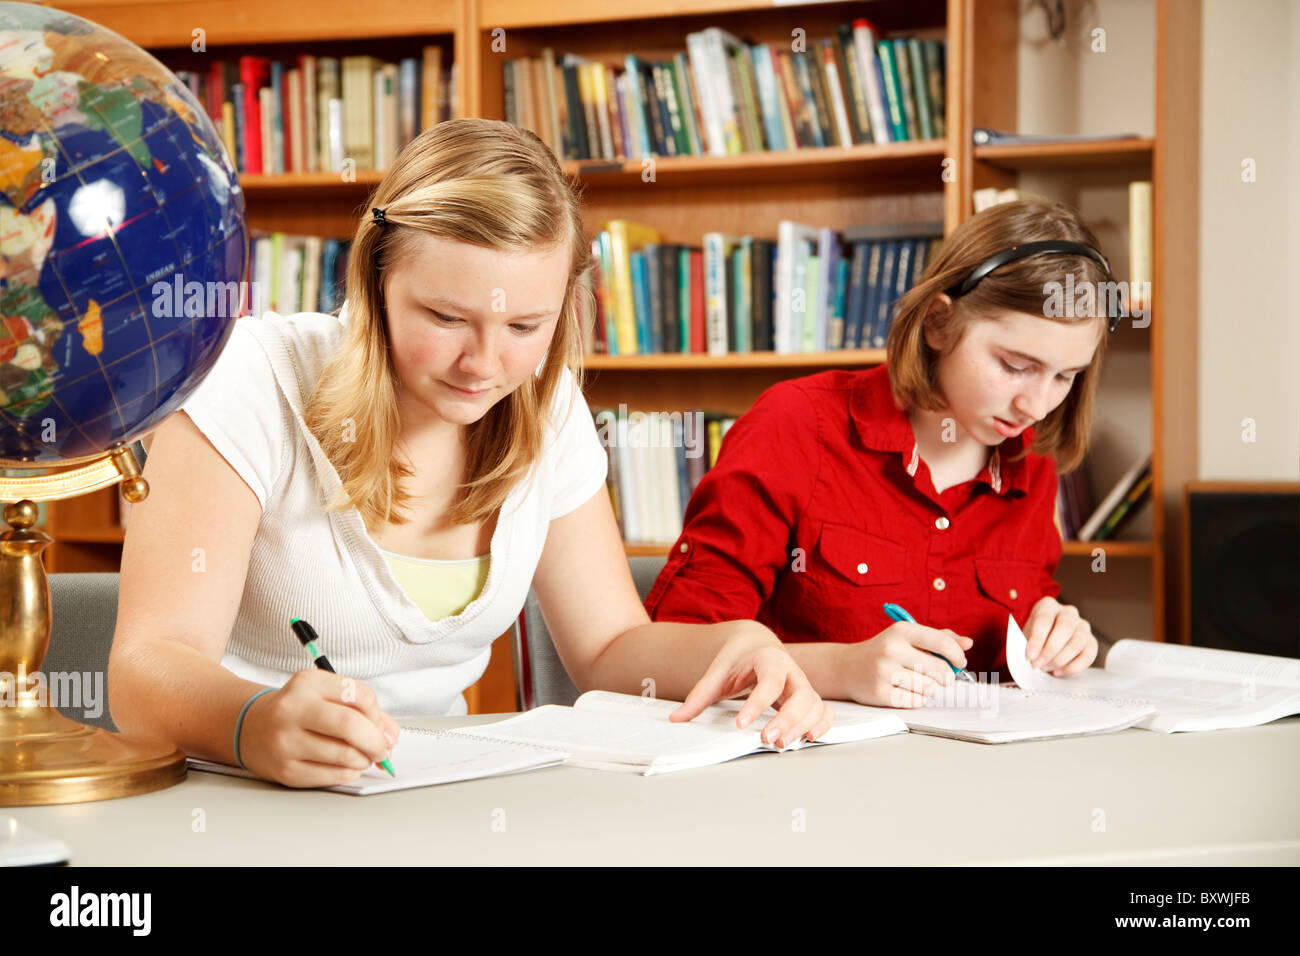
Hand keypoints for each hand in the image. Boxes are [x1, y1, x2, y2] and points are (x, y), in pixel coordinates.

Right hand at [239, 668, 401, 787]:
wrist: (250, 727)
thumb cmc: (298, 710)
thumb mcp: (327, 695)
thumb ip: (365, 710)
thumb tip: (391, 736)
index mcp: (309, 683)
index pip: (360, 695)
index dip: (378, 716)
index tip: (382, 727)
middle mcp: (294, 709)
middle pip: (350, 726)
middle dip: (376, 742)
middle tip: (381, 749)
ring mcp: (286, 740)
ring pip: (343, 754)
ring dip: (364, 759)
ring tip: (363, 757)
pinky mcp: (285, 769)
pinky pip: (331, 776)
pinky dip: (349, 773)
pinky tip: (347, 767)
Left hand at [669, 622, 834, 747]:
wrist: (756, 644)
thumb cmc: (737, 660)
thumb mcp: (717, 673)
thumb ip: (699, 696)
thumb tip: (676, 718)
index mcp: (768, 659)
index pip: (769, 681)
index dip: (757, 703)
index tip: (742, 724)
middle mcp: (791, 671)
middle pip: (801, 695)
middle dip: (786, 719)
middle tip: (766, 739)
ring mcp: (803, 684)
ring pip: (815, 705)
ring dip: (802, 727)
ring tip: (781, 745)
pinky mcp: (809, 697)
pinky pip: (825, 711)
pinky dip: (822, 725)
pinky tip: (808, 739)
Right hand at [843, 622, 974, 707]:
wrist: (847, 667)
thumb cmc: (885, 651)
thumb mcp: (908, 637)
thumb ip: (939, 638)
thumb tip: (967, 644)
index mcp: (901, 631)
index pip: (942, 642)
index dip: (957, 655)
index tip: (959, 662)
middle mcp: (891, 649)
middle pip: (940, 669)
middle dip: (946, 676)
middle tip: (940, 676)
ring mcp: (883, 672)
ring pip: (930, 688)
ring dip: (931, 689)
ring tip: (920, 683)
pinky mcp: (879, 693)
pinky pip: (915, 702)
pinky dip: (917, 699)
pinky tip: (906, 691)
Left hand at [1023, 597, 1097, 675]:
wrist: (1046, 640)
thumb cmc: (1034, 637)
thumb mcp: (1025, 635)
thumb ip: (1026, 644)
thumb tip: (1031, 659)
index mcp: (1048, 606)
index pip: (1044, 619)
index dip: (1037, 639)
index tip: (1029, 656)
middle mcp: (1068, 613)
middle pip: (1065, 628)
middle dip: (1050, 650)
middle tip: (1038, 665)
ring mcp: (1083, 626)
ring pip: (1077, 642)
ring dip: (1060, 659)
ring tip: (1046, 668)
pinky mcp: (1092, 642)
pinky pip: (1088, 656)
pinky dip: (1073, 667)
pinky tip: (1059, 672)